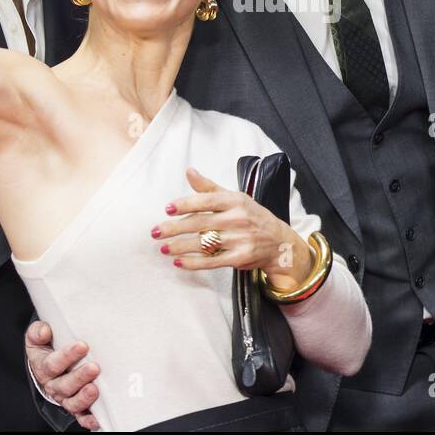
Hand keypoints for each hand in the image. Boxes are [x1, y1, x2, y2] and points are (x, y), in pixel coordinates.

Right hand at [25, 321, 101, 430]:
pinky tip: (97, 418)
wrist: (47, 363)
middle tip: (94, 367)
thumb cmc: (46, 348)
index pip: (52, 364)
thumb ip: (38, 332)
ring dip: (83, 398)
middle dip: (79, 377)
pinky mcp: (75, 406)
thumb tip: (44, 331)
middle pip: (63, 385)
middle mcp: (53, 385)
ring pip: (72, 403)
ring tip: (95, 389)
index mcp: (43, 367)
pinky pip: (80, 416)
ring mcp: (65, 397)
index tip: (82, 345)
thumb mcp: (37, 337)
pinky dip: (88, 419)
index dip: (67, 355)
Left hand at [154, 168, 310, 289]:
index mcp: (235, 201)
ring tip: (162, 248)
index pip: (206, 201)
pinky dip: (193, 263)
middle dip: (175, 228)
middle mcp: (237, 219)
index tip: (167, 208)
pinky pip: (212, 262)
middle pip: (200, 223)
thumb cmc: (252, 216)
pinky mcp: (239, 258)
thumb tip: (189, 171)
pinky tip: (178, 262)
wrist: (279, 242)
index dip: (186, 204)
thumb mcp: (234, 198)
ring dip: (180, 247)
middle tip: (155, 232)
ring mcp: (239, 239)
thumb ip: (209, 187)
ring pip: (203, 243)